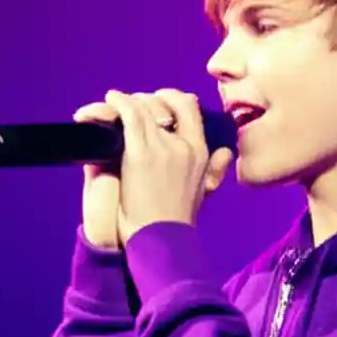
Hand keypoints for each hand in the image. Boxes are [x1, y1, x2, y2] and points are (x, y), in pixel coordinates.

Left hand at [73, 89, 232, 248]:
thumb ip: (215, 169)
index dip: (172, 98)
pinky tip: (110, 99)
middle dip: (148, 99)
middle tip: (134, 105)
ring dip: (129, 101)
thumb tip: (226, 152)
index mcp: (200, 151)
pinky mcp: (140, 152)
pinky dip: (118, 102)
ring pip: (145, 106)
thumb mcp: (204, 190)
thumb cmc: (176, 219)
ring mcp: (162, 146)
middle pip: (165, 103)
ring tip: (116, 102)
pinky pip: (130, 114)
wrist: (159, 238)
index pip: (190, 108)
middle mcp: (184, 144)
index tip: (158, 100)